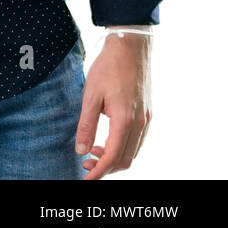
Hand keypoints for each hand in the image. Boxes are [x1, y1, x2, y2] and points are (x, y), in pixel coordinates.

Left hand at [76, 33, 151, 178]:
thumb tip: (80, 150)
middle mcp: (140, 124)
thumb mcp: (90, 96)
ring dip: (113, 157)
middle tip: (84, 164)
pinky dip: (122, 147)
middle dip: (105, 167)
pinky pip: (137, 140)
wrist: (130, 47)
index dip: (98, 172)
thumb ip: (86, 125)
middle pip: (125, 159)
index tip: (85, 179)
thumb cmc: (107, 68)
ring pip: (133, 151)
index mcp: (125, 121)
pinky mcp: (147, 113)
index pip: (112, 157)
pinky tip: (106, 139)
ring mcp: (146, 119)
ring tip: (92, 151)